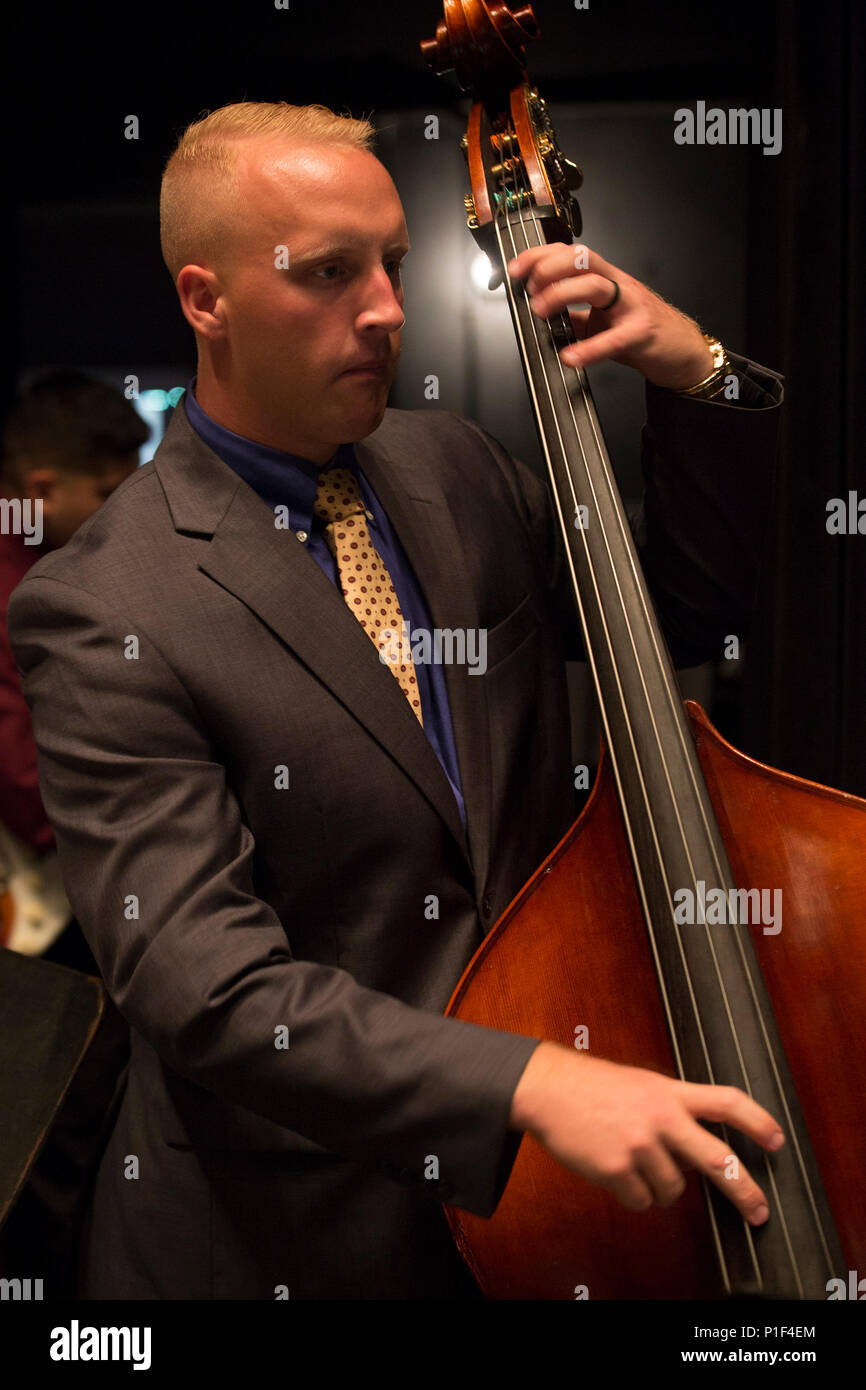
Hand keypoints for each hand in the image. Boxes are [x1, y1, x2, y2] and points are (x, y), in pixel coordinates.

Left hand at [506, 242, 715, 390]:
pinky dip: (588, 349)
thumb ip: (574, 315)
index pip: (570, 253)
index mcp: (606, 278)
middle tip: (528, 288)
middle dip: (548, 267)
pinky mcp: (642, 333)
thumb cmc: (642, 330)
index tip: (515, 269)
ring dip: (561, 294)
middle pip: (582, 258)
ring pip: (595, 285)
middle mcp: (618, 284)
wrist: (681, 350)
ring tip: (541, 312)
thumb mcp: (602, 319)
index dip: (540, 255)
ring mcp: (631, 305)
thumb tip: (540, 317)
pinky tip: (571, 357)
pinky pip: (613, 338)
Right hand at [509, 1041, 783, 1222]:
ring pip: (672, 1190)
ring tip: (634, 1162)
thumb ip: (671, 1109)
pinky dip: (631, 1194)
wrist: (547, 1088)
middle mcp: (660, 1117)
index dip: (757, 1121)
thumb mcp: (641, 1084)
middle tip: (759, 1210)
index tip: (777, 1140)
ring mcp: (639, 1145)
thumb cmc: (591, 1085)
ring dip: (658, 1187)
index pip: (725, 1102)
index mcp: (668, 1092)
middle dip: (745, 1190)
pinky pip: (640, 1201)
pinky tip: (615, 1171)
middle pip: (717, 1159)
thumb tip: (695, 1151)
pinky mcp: (615, 1169)